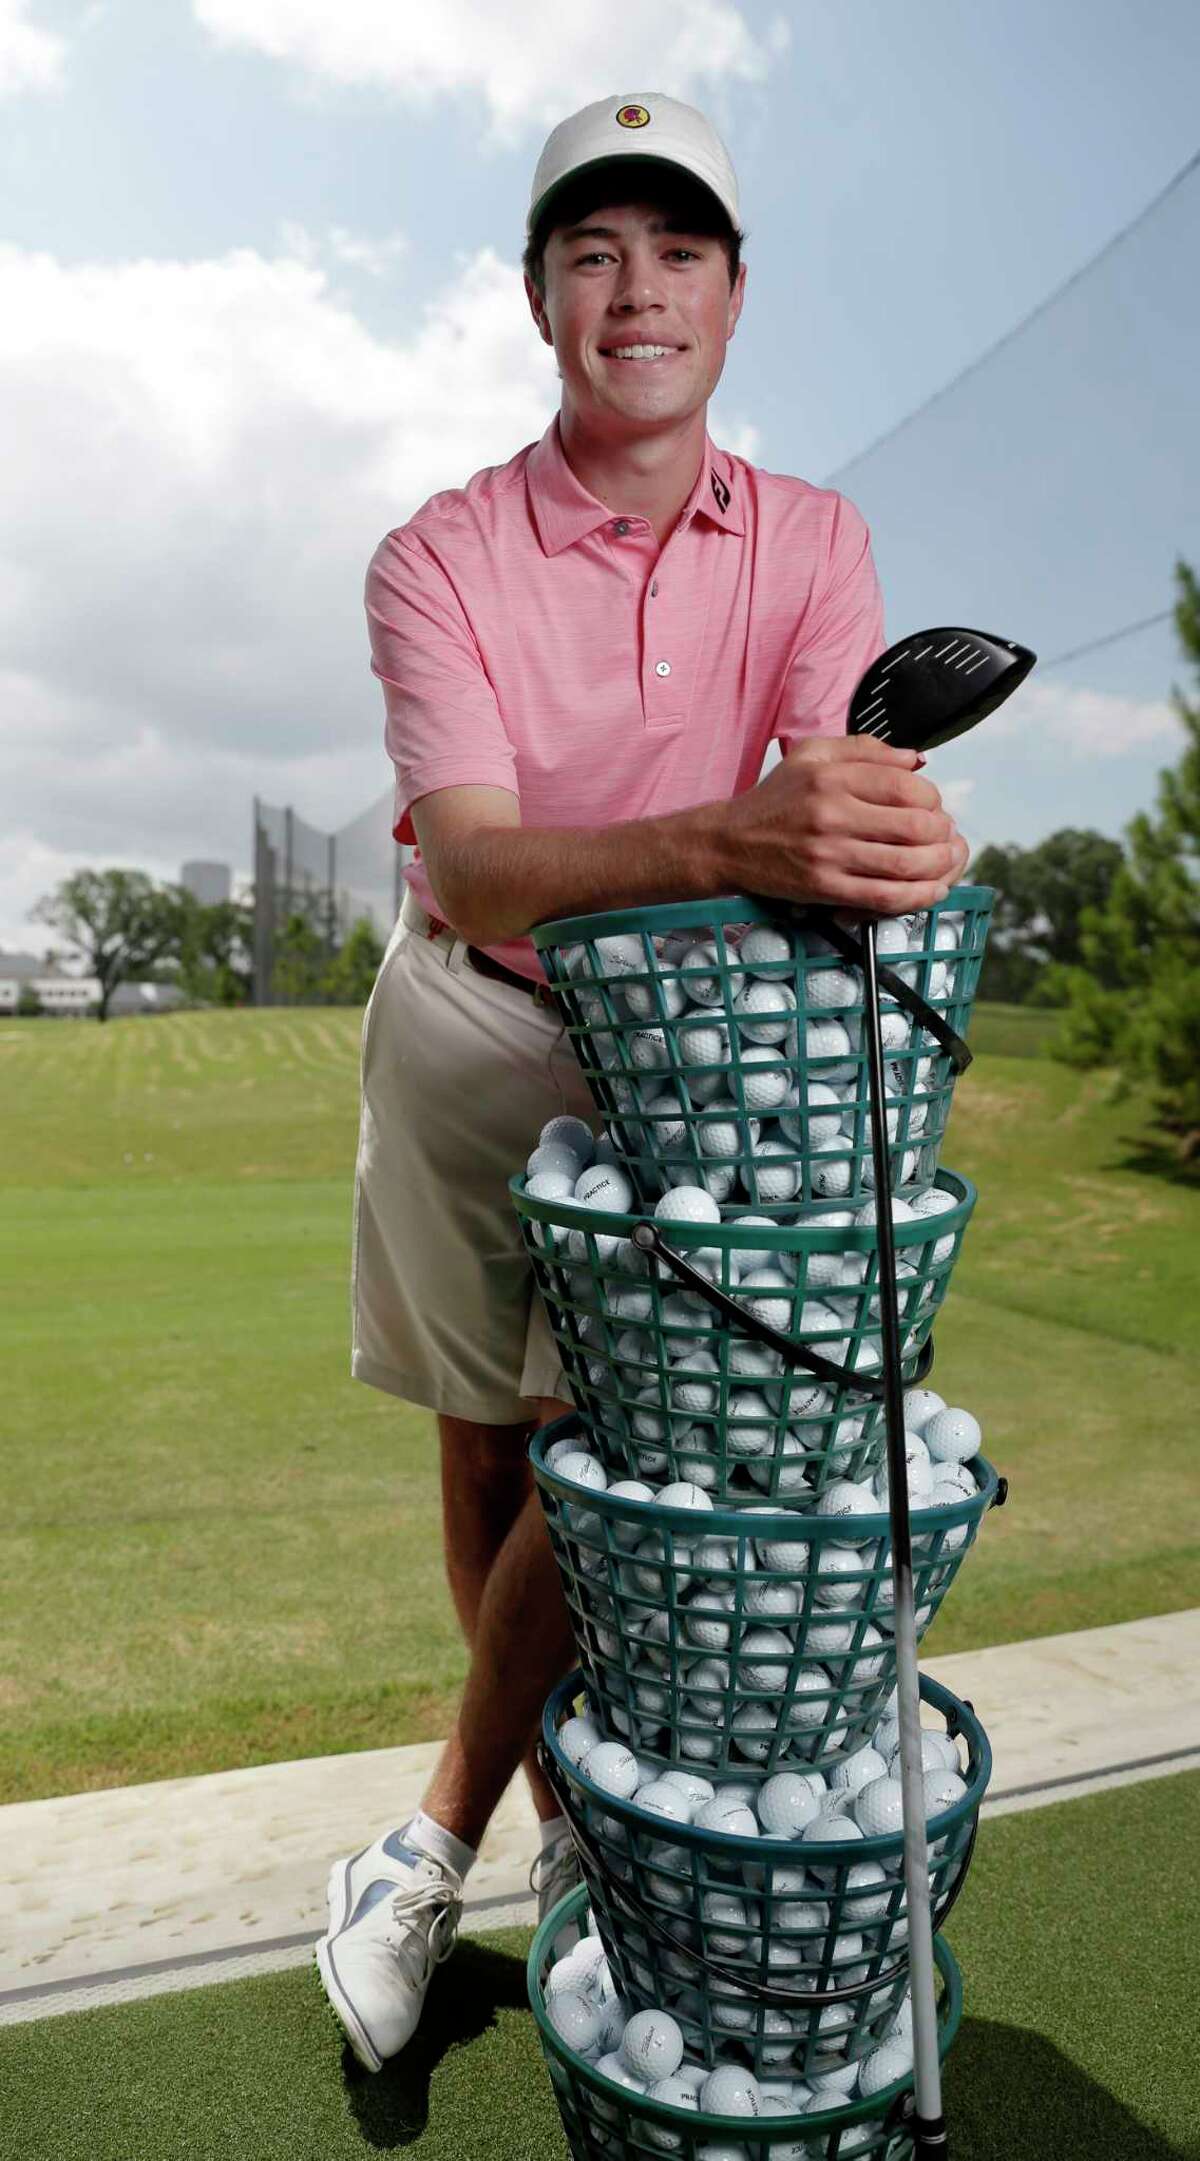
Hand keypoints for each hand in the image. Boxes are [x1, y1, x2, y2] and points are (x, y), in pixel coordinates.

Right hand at [721, 736, 966, 913]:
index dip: (932, 799)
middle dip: (941, 834)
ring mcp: (827, 854)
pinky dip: (916, 897)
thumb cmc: (775, 799)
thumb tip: (915, 759)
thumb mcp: (812, 755)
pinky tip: (929, 891)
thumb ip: (865, 749)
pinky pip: (882, 897)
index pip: (906, 786)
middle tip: (944, 836)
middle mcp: (830, 813)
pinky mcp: (823, 888)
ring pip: (905, 865)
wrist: (729, 843)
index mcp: (831, 776)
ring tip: (945, 861)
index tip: (930, 806)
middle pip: (914, 826)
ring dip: (938, 867)